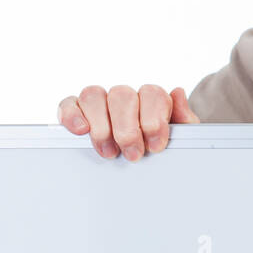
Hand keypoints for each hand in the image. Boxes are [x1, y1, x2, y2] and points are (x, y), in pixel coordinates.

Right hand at [57, 85, 199, 160]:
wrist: (144, 160)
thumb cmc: (160, 146)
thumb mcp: (180, 137)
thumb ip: (183, 117)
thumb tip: (177, 92)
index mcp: (151, 98)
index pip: (151, 94)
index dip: (153, 120)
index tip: (155, 145)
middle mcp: (124, 95)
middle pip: (122, 96)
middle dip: (128, 128)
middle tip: (133, 154)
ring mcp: (99, 101)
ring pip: (94, 95)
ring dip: (102, 126)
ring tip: (109, 152)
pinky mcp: (75, 111)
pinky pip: (68, 104)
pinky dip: (72, 115)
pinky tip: (81, 130)